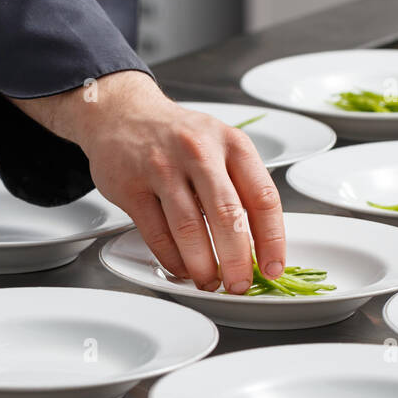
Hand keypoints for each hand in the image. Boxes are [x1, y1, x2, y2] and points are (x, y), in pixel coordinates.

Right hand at [12, 72, 285, 292]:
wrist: (123, 113)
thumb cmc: (179, 137)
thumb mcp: (220, 144)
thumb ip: (240, 185)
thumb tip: (259, 244)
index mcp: (231, 143)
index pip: (262, 196)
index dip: (272, 239)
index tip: (274, 267)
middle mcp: (199, 151)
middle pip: (227, 215)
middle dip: (237, 260)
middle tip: (239, 284)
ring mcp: (162, 167)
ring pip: (189, 228)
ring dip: (202, 265)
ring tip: (210, 282)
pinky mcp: (131, 186)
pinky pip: (156, 233)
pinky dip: (172, 259)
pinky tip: (182, 268)